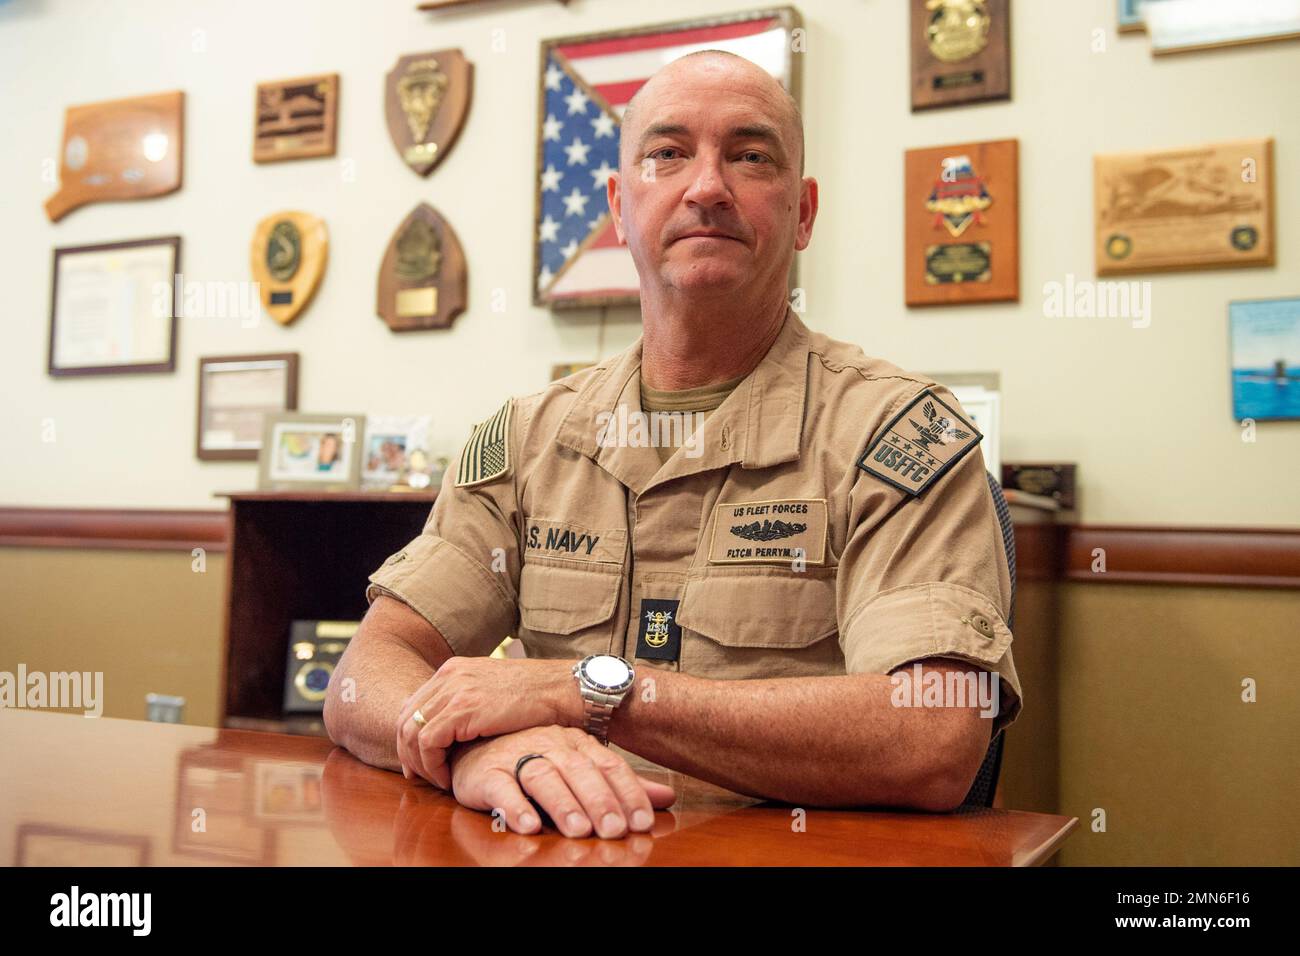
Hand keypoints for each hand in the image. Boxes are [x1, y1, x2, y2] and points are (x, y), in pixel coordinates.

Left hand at [395, 656, 579, 788]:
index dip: (410, 737)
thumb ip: (470, 704)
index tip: (419, 763)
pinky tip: (448, 778)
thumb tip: (456, 732)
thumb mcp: (494, 693)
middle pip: (406, 718)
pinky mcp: (463, 708)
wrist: (563, 688)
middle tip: (418, 777)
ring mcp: (454, 690)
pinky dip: (432, 764)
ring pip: (411, 732)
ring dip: (420, 763)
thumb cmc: (539, 698)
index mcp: (454, 669)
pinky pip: (428, 742)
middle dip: (407, 752)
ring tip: (438, 781)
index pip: (414, 705)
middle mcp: (449, 675)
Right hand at [450, 725, 674, 838]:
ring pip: (543, 777)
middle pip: (578, 771)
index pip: (608, 765)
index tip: (642, 822)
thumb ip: (619, 785)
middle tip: (614, 830)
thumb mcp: (580, 770)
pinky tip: (530, 825)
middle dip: (599, 801)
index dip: (627, 792)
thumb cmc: (533, 761)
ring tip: (578, 830)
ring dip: (562, 804)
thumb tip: (666, 797)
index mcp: (576, 743)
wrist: (476, 749)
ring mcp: (516, 755)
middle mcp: (549, 744)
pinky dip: (515, 806)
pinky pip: (501, 787)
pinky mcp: (486, 772)